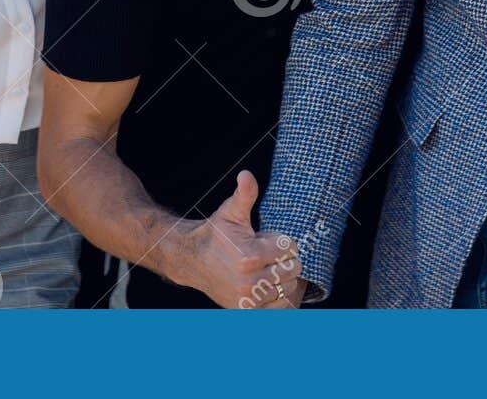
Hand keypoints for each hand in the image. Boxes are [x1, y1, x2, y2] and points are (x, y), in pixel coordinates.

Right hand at [177, 171, 302, 308]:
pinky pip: (280, 307)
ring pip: (289, 287)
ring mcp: (249, 298)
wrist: (193, 260)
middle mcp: (250, 281)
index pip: (291, 247)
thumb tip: (246, 174)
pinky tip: (266, 284)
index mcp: (250, 255)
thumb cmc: (216, 234)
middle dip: (283, 258)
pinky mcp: (247, 310)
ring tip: (263, 269)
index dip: (282, 241)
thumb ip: (245, 194)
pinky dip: (278, 295)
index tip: (265, 239)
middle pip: (293, 268)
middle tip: (265, 254)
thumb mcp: (231, 211)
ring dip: (281, 277)